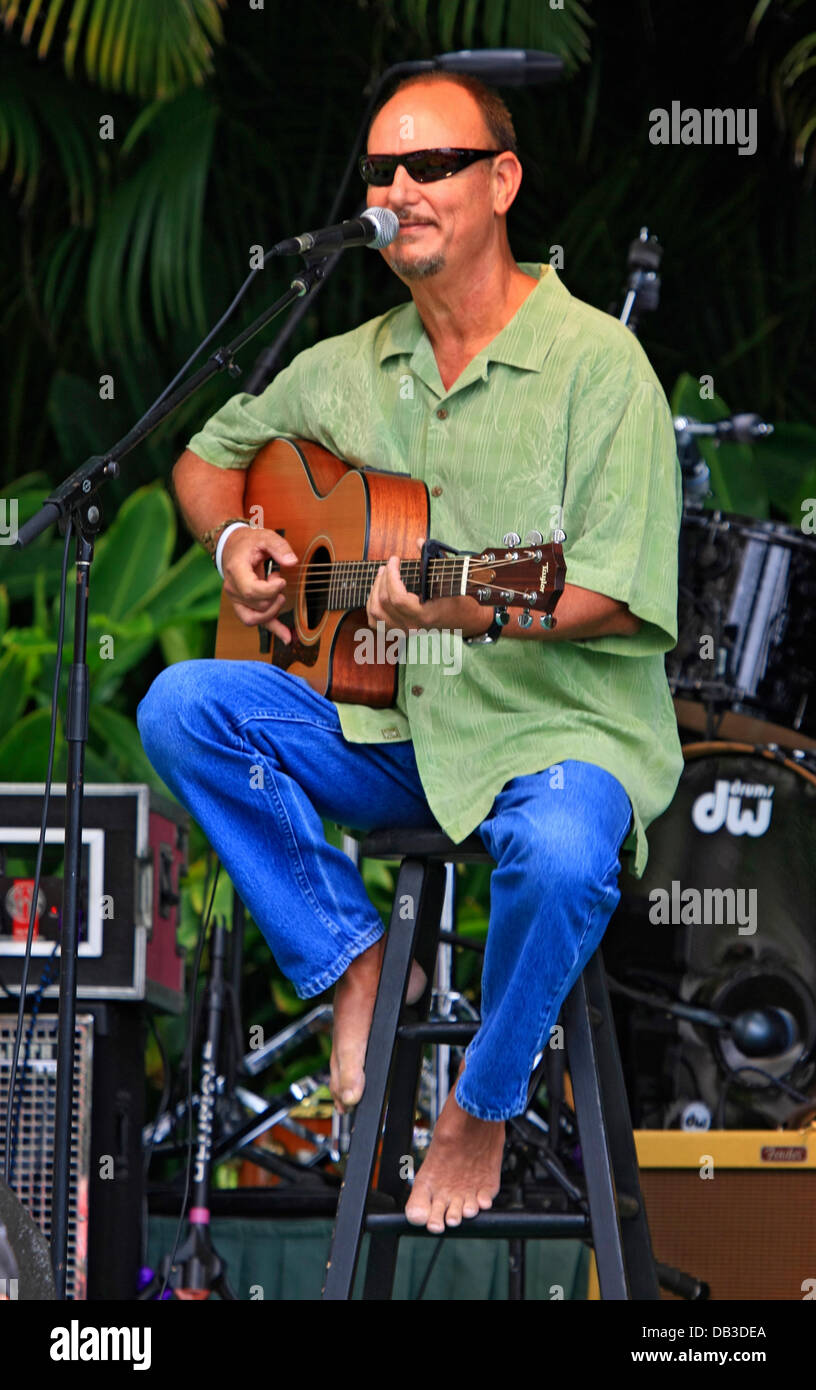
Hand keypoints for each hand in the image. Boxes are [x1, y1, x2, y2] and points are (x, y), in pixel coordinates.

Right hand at [221, 526, 297, 644]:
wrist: (233, 547)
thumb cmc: (249, 543)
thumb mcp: (265, 537)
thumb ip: (279, 547)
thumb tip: (292, 562)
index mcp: (236, 571)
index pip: (251, 590)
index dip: (270, 590)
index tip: (281, 581)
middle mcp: (233, 589)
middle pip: (258, 605)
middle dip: (275, 595)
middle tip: (278, 578)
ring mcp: (236, 600)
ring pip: (255, 618)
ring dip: (273, 610)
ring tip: (279, 595)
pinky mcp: (244, 606)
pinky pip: (256, 623)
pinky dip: (273, 630)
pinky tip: (287, 637)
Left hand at [365, 538, 491, 637]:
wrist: (467, 622)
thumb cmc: (462, 602)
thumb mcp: (451, 580)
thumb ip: (434, 561)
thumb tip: (419, 542)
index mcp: (424, 615)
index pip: (396, 597)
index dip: (391, 575)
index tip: (395, 559)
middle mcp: (412, 626)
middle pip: (383, 602)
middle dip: (382, 579)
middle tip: (389, 565)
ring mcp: (405, 631)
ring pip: (376, 612)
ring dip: (374, 590)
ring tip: (382, 575)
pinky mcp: (401, 631)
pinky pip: (376, 622)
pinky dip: (372, 606)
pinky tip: (377, 593)